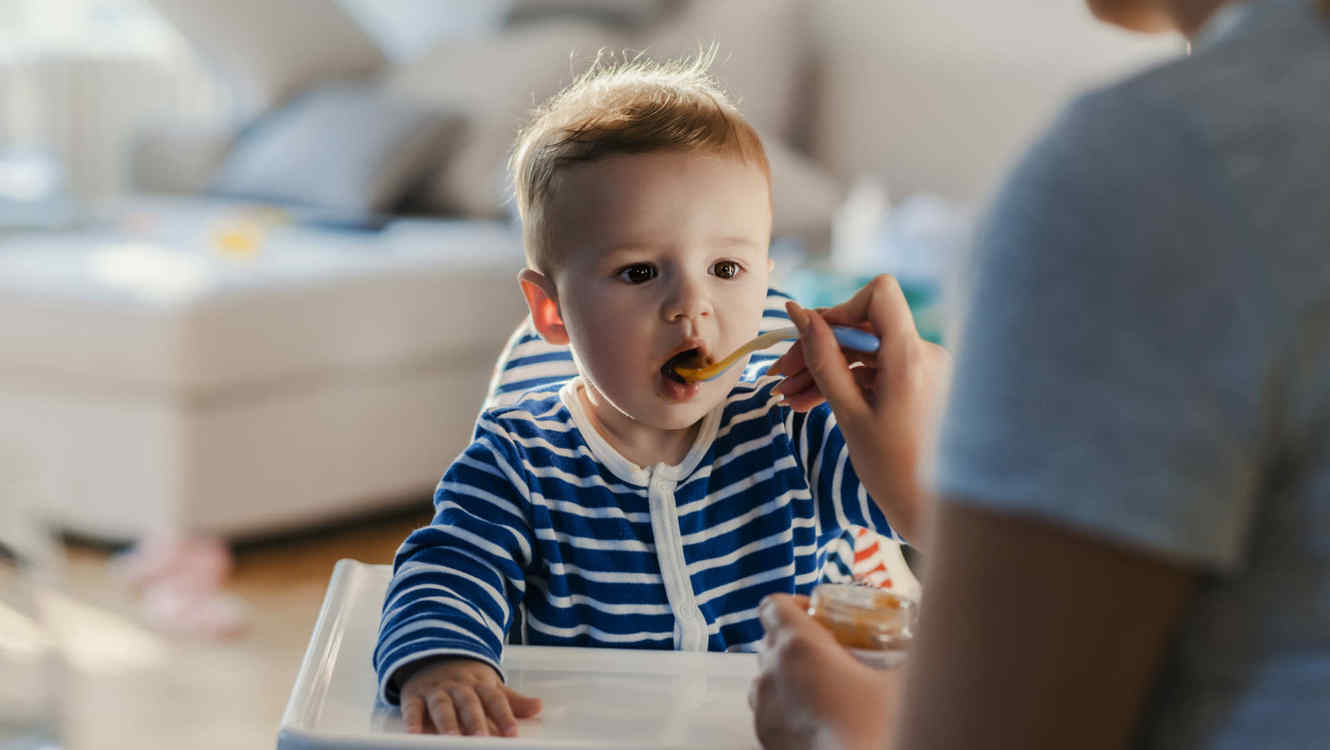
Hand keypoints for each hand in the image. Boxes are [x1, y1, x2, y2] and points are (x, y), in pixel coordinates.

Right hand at [399, 656, 541, 735]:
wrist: (434, 655)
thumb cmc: (467, 680)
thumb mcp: (491, 686)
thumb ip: (512, 701)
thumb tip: (539, 707)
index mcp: (481, 684)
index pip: (495, 700)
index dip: (505, 717)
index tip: (513, 734)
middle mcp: (459, 687)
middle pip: (469, 704)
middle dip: (476, 722)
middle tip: (482, 739)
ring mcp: (436, 690)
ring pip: (442, 706)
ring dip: (446, 723)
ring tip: (451, 739)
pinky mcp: (415, 695)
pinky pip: (413, 708)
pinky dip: (412, 721)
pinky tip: (413, 735)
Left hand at [750, 594, 900, 749]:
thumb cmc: (878, 727)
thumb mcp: (906, 681)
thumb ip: (914, 653)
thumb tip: (931, 641)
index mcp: (798, 645)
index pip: (773, 605)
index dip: (795, 604)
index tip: (820, 616)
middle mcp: (771, 673)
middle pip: (771, 640)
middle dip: (798, 641)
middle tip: (832, 651)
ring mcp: (763, 708)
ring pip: (766, 677)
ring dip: (789, 675)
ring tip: (824, 687)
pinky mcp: (764, 738)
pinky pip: (769, 711)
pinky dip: (788, 708)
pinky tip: (819, 718)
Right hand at [770, 276, 950, 542]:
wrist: (936, 513)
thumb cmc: (895, 470)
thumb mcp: (849, 414)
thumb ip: (823, 359)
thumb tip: (798, 313)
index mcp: (911, 356)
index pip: (880, 294)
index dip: (841, 309)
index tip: (809, 339)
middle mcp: (925, 354)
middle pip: (864, 327)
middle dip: (818, 347)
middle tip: (779, 377)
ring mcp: (925, 370)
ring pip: (865, 352)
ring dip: (824, 370)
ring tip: (787, 399)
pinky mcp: (921, 386)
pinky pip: (877, 371)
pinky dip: (846, 383)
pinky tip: (811, 403)